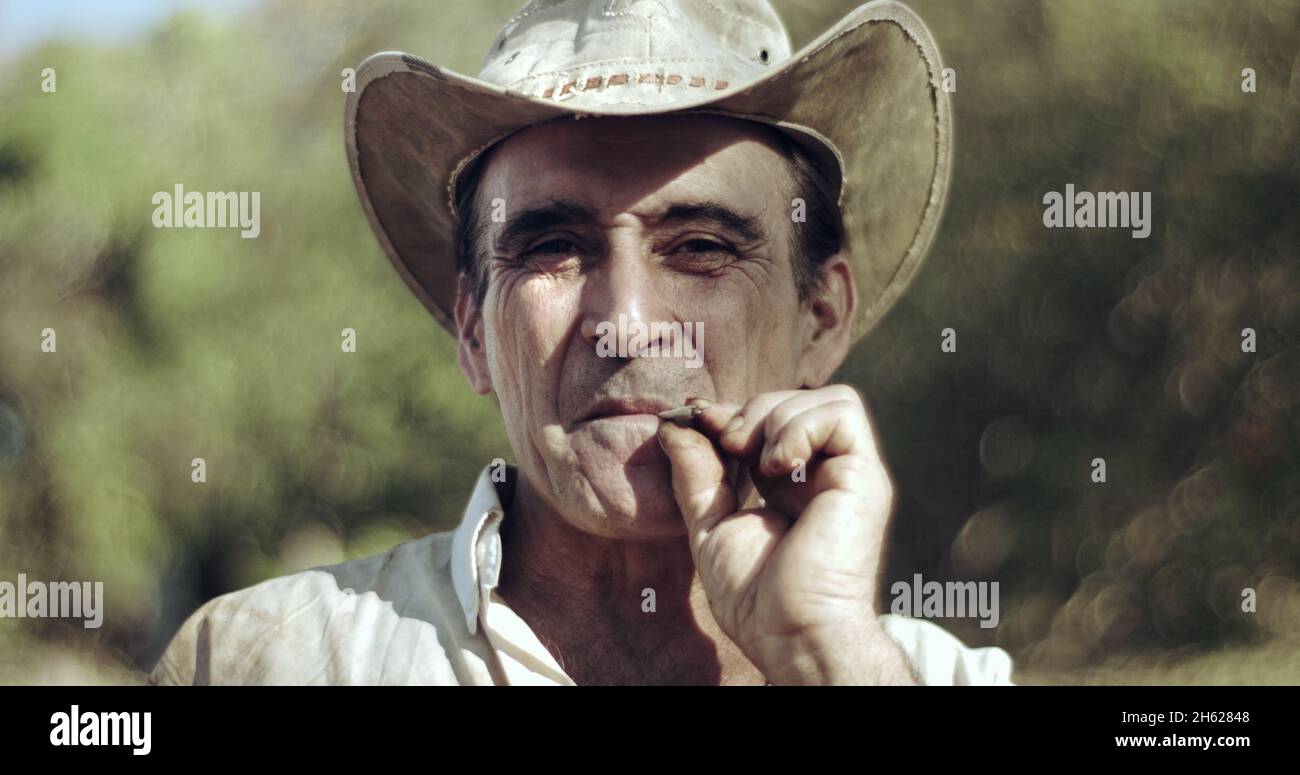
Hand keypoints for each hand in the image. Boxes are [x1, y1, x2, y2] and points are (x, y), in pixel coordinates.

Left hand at [656, 386, 916, 684]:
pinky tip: (779, 468)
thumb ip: (697, 474)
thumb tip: (673, 426)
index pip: (771, 420)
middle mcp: (827, 474)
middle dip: (753, 409)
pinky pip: (843, 413)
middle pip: (798, 399)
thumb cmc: (757, 598)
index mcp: (795, 485)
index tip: (695, 416)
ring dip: (777, 417)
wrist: (792, 633)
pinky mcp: (866, 476)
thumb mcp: (711, 525)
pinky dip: (801, 427)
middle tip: (729, 446)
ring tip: (757, 463)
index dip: (732, 411)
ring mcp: (850, 473)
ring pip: (826, 398)